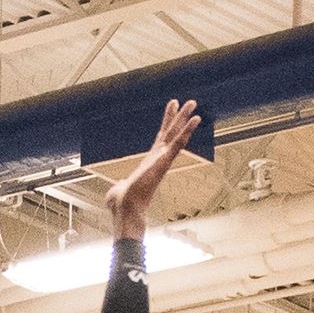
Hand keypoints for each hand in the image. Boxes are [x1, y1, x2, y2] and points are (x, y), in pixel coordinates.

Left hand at [108, 99, 200, 239]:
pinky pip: (177, 144)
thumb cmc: (121, 204)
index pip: (161, 138)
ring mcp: (162, 160)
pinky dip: (187, 131)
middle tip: (190, 102)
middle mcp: (158, 159)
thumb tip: (119, 186)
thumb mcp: (118, 188)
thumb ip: (121, 183)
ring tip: (193, 102)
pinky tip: (195, 119)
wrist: (125, 210)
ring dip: (185, 118)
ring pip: (176, 135)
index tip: (172, 108)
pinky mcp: (164, 162)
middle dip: (179, 116)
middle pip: (171, 133)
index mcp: (150, 162)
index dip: (167, 123)